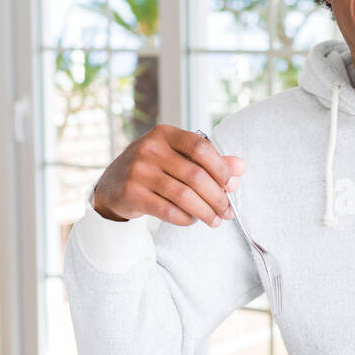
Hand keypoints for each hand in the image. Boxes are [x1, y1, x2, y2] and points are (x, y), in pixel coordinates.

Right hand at [92, 125, 245, 226]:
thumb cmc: (155, 169)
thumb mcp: (179, 157)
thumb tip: (240, 167)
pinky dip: (186, 219)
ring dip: (205, 212)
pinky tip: (194, 220)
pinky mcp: (131, 193)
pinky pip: (168, 211)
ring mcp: (138, 171)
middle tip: (227, 211)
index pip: (200, 147)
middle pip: (195, 175)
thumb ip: (210, 161)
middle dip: (217, 197)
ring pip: (184, 196)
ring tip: (215, 220)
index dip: (221, 167)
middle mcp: (149, 149)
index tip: (232, 185)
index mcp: (164, 134)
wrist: (113, 185)